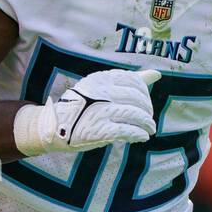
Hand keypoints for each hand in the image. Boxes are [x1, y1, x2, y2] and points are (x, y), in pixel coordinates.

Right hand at [14, 68, 158, 155]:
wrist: (55, 125)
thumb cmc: (82, 105)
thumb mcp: (102, 86)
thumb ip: (130, 80)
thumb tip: (157, 74)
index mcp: (102, 79)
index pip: (134, 81)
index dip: (145, 94)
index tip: (145, 104)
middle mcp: (101, 92)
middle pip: (137, 98)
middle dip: (147, 110)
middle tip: (148, 119)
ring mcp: (101, 111)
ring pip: (135, 115)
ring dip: (147, 124)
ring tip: (150, 129)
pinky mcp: (100, 130)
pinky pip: (127, 131)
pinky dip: (138, 134)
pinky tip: (142, 137)